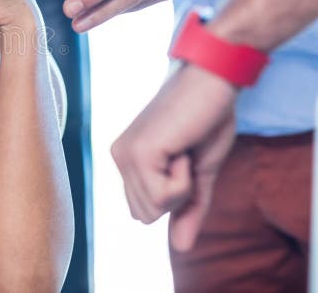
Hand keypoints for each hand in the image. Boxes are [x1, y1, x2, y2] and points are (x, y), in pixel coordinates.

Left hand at [111, 64, 236, 250]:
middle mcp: (118, 157)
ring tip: (182, 148)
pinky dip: (184, 179)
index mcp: (127, 160)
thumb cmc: (207, 120)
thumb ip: (188, 210)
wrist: (213, 82)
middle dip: (177, 195)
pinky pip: (163, 196)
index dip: (175, 198)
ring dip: (181, 185)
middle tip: (184, 154)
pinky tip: (182, 146)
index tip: (184, 161)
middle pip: (145, 215)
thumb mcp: (199, 175)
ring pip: (153, 210)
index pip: (143, 212)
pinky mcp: (139, 153)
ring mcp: (125, 155)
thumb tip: (181, 248)